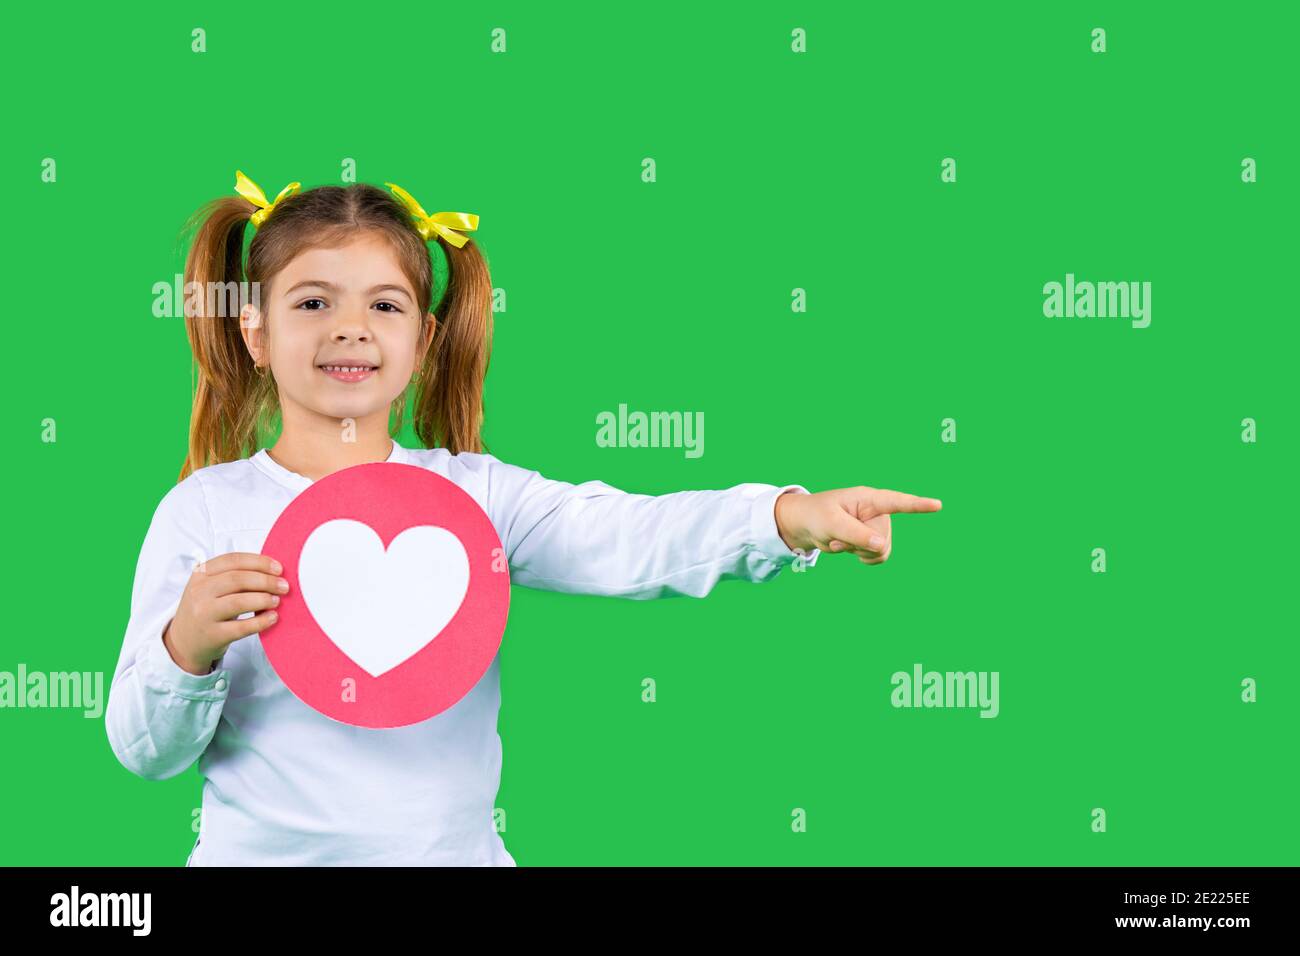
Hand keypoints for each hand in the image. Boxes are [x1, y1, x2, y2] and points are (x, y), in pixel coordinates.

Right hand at [162, 552, 287, 674]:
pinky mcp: (212, 635)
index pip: (233, 560)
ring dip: (264, 599)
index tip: (278, 568)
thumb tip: (273, 572)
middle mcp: (199, 592)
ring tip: (277, 601)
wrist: (184, 642)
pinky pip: (242, 627)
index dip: (259, 562)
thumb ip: (234, 576)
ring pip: (239, 602)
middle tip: (284, 586)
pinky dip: (261, 621)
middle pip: (237, 579)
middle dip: (266, 581)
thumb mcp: (210, 587)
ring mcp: (204, 615)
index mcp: (200, 575)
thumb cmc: (205, 609)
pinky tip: (273, 618)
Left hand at [775, 486, 941, 564]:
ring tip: (839, 540)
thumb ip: (858, 534)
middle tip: (836, 536)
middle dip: (858, 544)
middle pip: (882, 538)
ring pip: (881, 550)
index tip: (938, 505)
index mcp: (868, 499)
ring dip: (858, 551)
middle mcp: (877, 512)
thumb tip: (883, 546)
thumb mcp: (832, 525)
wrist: (806, 525)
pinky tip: (848, 548)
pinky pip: (879, 557)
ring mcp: (876, 527)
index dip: (918, 505)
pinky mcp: (872, 540)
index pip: (897, 502)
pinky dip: (862, 558)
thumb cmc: (817, 516)